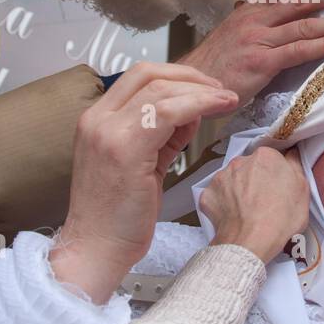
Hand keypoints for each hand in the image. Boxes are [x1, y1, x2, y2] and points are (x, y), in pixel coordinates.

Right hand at [50, 62, 238, 301]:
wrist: (96, 250)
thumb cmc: (116, 218)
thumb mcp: (141, 165)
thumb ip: (162, 135)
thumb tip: (191, 112)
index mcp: (96, 120)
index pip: (138, 77)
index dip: (177, 75)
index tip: (205, 87)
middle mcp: (96, 120)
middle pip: (148, 73)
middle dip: (191, 76)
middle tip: (220, 90)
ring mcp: (107, 132)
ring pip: (161, 89)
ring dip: (200, 90)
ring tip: (227, 100)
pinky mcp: (124, 149)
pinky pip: (167, 112)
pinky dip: (198, 105)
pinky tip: (218, 109)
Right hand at [178, 0, 323, 103]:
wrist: (191, 87)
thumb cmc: (213, 64)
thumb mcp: (230, 35)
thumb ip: (245, 21)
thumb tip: (248, 5)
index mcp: (249, 12)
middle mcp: (255, 20)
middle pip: (300, 1)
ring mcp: (259, 40)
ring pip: (306, 25)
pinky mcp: (262, 63)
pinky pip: (299, 50)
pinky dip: (323, 45)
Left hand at [199, 146, 308, 264]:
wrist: (250, 243)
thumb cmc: (280, 219)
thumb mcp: (303, 191)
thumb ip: (295, 166)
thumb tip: (291, 155)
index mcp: (265, 157)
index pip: (271, 158)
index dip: (275, 173)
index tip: (277, 187)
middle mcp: (240, 161)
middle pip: (249, 167)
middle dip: (255, 180)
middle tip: (263, 201)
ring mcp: (221, 177)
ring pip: (232, 180)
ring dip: (238, 190)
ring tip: (247, 210)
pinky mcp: (208, 194)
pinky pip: (217, 195)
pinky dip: (224, 203)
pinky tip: (233, 215)